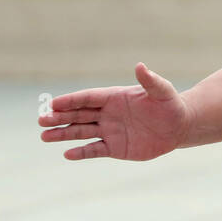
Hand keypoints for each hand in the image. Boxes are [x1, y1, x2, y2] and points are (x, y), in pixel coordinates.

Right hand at [38, 63, 193, 160]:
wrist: (179, 126)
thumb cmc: (170, 105)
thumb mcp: (163, 92)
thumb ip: (150, 81)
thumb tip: (140, 66)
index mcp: (114, 98)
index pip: (87, 98)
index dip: (71, 101)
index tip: (53, 103)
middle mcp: (107, 114)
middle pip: (79, 115)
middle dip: (60, 117)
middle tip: (42, 120)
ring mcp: (109, 131)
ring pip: (81, 132)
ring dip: (63, 134)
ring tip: (44, 136)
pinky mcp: (115, 147)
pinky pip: (95, 150)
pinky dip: (82, 152)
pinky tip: (68, 154)